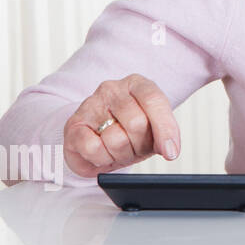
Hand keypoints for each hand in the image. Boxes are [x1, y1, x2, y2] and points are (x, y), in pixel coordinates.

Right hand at [63, 74, 180, 178]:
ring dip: (121, 154)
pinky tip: (102, 154)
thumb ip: (165, 135)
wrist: (96, 141)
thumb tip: (170, 150)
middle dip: (140, 145)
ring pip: (116, 139)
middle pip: (136, 123)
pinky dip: (102, 159)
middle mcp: (112, 89)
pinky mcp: (73, 125)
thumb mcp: (153, 130)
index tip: (171, 152)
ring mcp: (90, 105)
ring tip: (118, 150)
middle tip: (135, 148)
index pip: (154, 100)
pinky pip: (94, 149)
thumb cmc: (129, 133)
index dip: (165, 129)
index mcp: (137, 84)